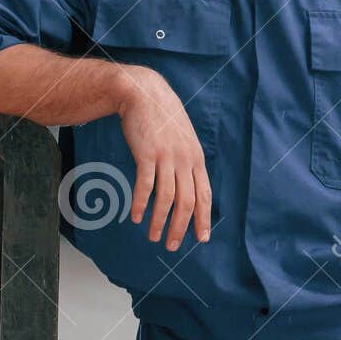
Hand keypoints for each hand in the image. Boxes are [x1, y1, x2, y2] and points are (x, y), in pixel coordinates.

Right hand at [115, 66, 211, 250]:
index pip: (204, 195)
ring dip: (160, 222)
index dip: (203, 218)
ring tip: (154, 237)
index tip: (201, 238)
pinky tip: (136, 217)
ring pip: (167, 199)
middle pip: (187, 202)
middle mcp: (185, 160)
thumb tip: (186, 183)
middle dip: (181, 227)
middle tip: (173, 246)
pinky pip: (145, 186)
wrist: (144, 93)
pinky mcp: (147, 154)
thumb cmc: (161, 117)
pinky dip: (141, 204)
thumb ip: (186, 160)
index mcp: (196, 158)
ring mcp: (167, 157)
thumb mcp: (183, 138)